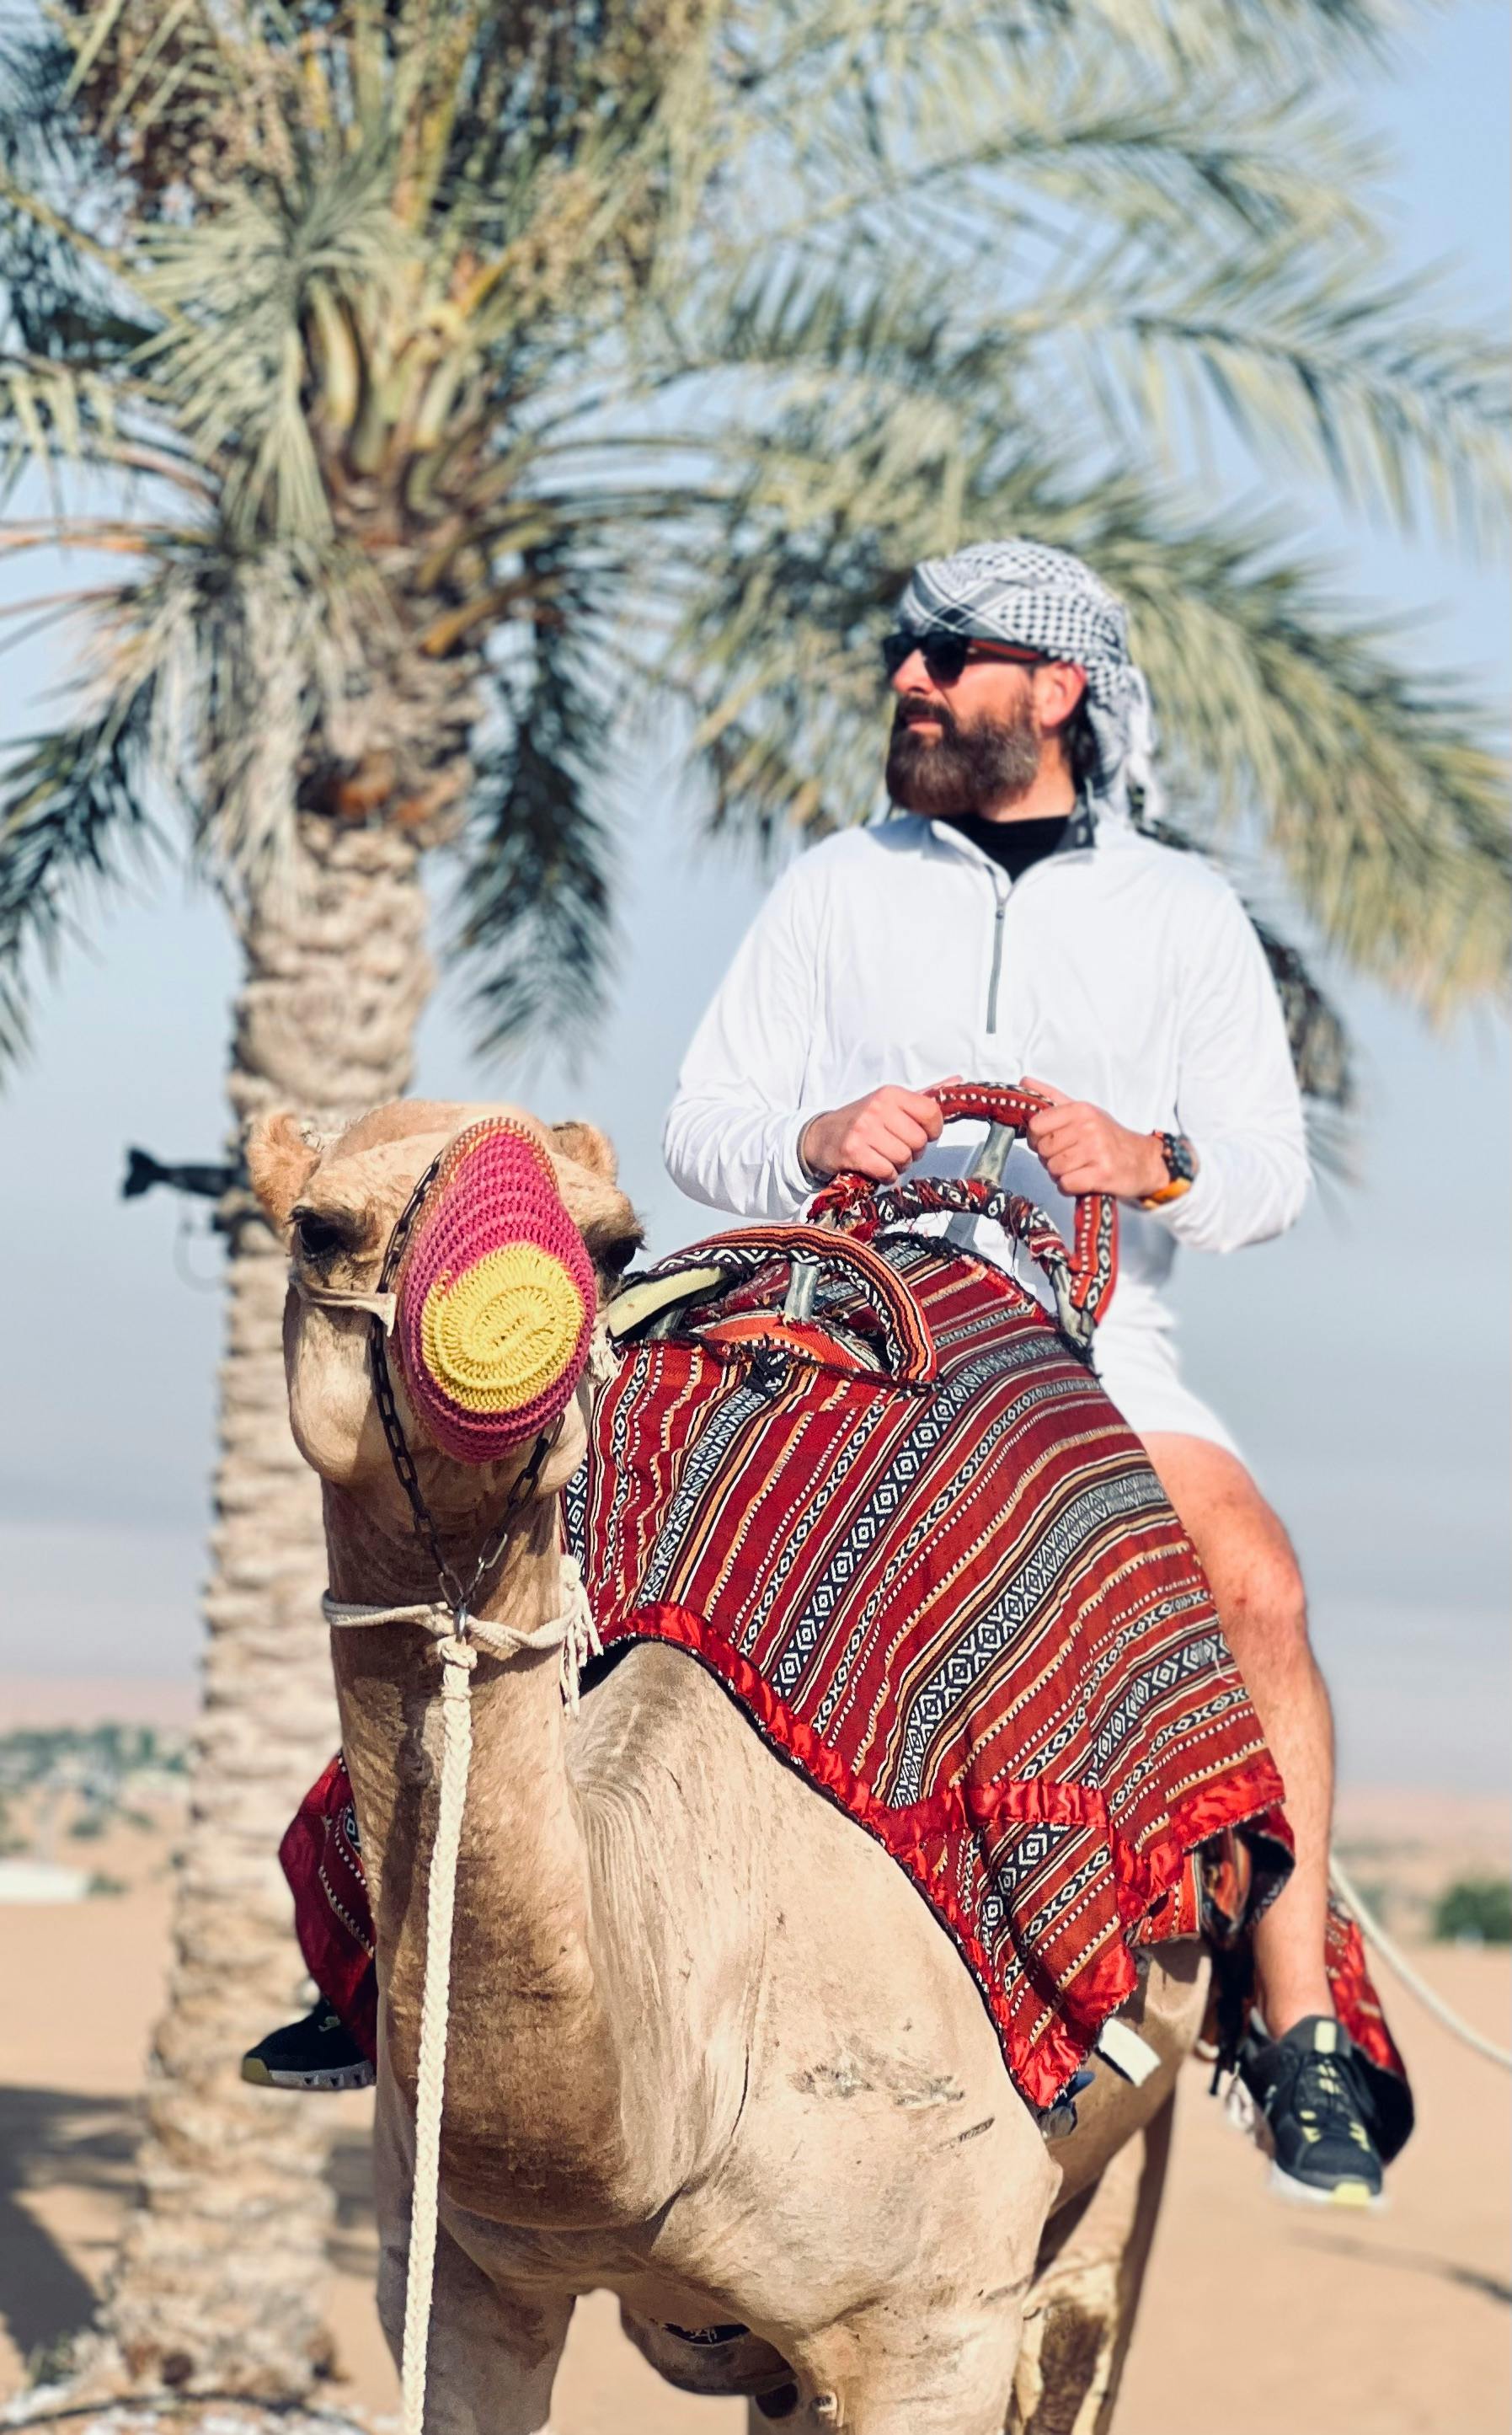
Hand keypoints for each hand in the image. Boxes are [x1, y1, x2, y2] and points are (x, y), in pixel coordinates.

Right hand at [800, 1080, 960, 1184]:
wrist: (820, 1137)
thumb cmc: (860, 1121)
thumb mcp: (890, 1103)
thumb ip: (924, 1096)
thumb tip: (957, 1081)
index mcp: (890, 1094)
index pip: (932, 1112)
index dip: (933, 1130)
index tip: (921, 1134)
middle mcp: (877, 1107)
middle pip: (919, 1141)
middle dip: (913, 1152)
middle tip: (896, 1148)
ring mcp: (864, 1129)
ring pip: (905, 1158)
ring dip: (898, 1166)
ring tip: (883, 1157)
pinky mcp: (853, 1151)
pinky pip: (887, 1172)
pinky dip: (885, 1176)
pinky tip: (875, 1168)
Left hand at [1020, 1076, 1170, 1201]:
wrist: (1143, 1160)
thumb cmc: (1108, 1136)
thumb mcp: (1083, 1112)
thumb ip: (1051, 1097)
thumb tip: (1024, 1081)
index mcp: (1080, 1110)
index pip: (1036, 1125)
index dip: (1037, 1138)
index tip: (1050, 1141)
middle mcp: (1088, 1127)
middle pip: (1043, 1150)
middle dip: (1050, 1159)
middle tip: (1069, 1158)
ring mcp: (1096, 1151)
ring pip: (1053, 1169)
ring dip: (1060, 1174)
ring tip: (1077, 1168)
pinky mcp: (1102, 1174)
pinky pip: (1066, 1185)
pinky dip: (1069, 1187)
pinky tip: (1082, 1180)